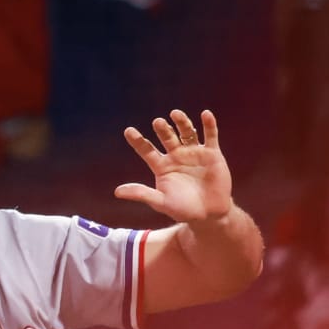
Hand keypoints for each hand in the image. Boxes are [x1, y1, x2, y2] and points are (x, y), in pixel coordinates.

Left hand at [115, 109, 234, 223]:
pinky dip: (209, 125)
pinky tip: (205, 114)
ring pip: (186, 133)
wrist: (209, 214)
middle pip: (167, 138)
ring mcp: (193, 153)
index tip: (128, 131)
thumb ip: (141, 194)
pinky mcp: (212, 154)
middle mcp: (176, 156)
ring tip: (175, 114)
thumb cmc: (182, 209)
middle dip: (162, 129)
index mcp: (161, 166)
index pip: (146, 150)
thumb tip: (117, 192)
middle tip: (157, 122)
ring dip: (182, 122)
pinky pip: (210, 136)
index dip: (138, 140)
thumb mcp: (161, 202)